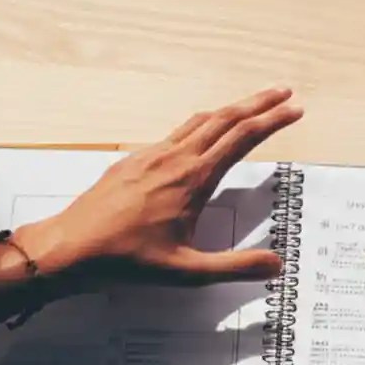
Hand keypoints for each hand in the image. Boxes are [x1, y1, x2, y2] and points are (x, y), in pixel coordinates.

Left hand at [12, 87, 302, 289]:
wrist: (69, 247)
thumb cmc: (124, 260)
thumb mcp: (186, 271)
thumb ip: (234, 267)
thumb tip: (274, 265)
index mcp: (193, 179)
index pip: (243, 138)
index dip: (273, 120)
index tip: (295, 109)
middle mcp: (174, 158)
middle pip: (225, 118)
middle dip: (258, 103)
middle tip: (284, 93)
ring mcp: (151, 155)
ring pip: (199, 121)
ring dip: (230, 110)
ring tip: (250, 107)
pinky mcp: (134, 161)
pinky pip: (176, 133)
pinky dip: (201, 124)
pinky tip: (201, 135)